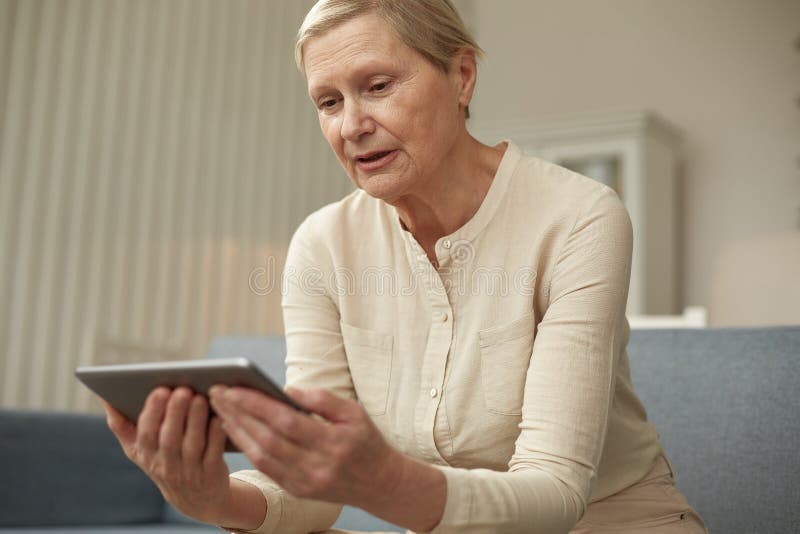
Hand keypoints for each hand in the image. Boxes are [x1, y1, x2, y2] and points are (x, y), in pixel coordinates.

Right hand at [102, 387, 230, 524]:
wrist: (194, 498)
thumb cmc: (162, 461)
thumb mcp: (138, 449)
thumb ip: (121, 424)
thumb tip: (103, 396)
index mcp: (145, 455)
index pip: (146, 434)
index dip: (153, 412)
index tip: (160, 390)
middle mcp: (166, 465)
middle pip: (169, 438)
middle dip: (175, 412)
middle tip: (183, 390)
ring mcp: (189, 470)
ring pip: (192, 444)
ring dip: (196, 420)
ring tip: (199, 398)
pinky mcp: (211, 472)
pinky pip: (213, 453)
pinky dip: (216, 435)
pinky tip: (218, 417)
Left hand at [208, 386, 399, 507]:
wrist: (378, 483)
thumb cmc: (366, 440)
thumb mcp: (355, 412)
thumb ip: (322, 399)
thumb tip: (286, 389)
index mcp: (333, 443)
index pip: (286, 421)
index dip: (257, 405)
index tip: (233, 388)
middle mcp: (317, 466)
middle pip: (268, 438)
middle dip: (238, 414)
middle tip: (216, 393)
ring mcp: (305, 482)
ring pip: (262, 456)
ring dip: (236, 431)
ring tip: (219, 408)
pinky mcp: (297, 490)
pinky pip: (265, 469)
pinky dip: (246, 448)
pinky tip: (234, 430)